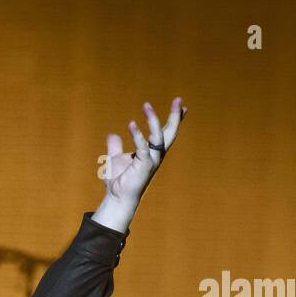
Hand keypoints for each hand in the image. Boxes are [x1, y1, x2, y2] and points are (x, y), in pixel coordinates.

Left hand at [92, 97, 186, 232]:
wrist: (117, 197)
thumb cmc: (119, 181)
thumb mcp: (115, 158)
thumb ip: (115, 146)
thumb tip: (112, 134)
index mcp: (152, 152)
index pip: (166, 132)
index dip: (174, 119)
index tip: (183, 106)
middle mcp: (156, 155)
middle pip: (170, 132)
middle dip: (175, 116)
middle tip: (179, 99)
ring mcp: (152, 160)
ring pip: (158, 136)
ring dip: (153, 119)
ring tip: (146, 105)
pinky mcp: (144, 165)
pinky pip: (142, 147)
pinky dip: (137, 135)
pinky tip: (131, 124)